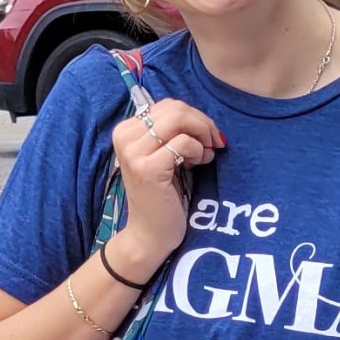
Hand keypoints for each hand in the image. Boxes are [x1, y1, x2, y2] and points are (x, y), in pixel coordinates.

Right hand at [106, 97, 224, 278]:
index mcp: (126, 130)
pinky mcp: (148, 168)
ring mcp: (134, 153)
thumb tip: (201, 116)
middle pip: (175, 109)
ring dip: (201, 135)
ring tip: (205, 155)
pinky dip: (198, 152)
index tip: (206, 137)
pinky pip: (184, 143)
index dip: (194, 117)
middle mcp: (125, 137)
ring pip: (179, 120)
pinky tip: (198, 165)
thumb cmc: (161, 194)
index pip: (168, 105)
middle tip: (214, 143)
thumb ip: (172, 131)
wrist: (150, 233)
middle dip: (202, 123)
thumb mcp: (163, 154)